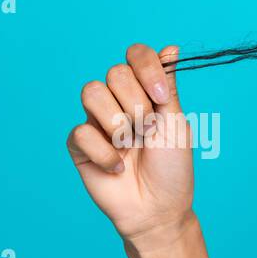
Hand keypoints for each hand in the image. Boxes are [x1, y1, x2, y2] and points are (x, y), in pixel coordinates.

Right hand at [66, 43, 194, 250]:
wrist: (158, 209)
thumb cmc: (172, 170)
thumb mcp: (176, 125)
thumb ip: (169, 87)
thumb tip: (171, 48)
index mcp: (146, 93)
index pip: (136, 56)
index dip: (146, 69)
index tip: (161, 97)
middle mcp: (120, 102)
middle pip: (114, 73)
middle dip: (136, 103)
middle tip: (148, 131)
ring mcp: (97, 121)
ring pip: (91, 93)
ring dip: (118, 123)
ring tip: (131, 146)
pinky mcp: (80, 144)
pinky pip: (81, 131)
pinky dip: (105, 152)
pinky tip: (118, 167)